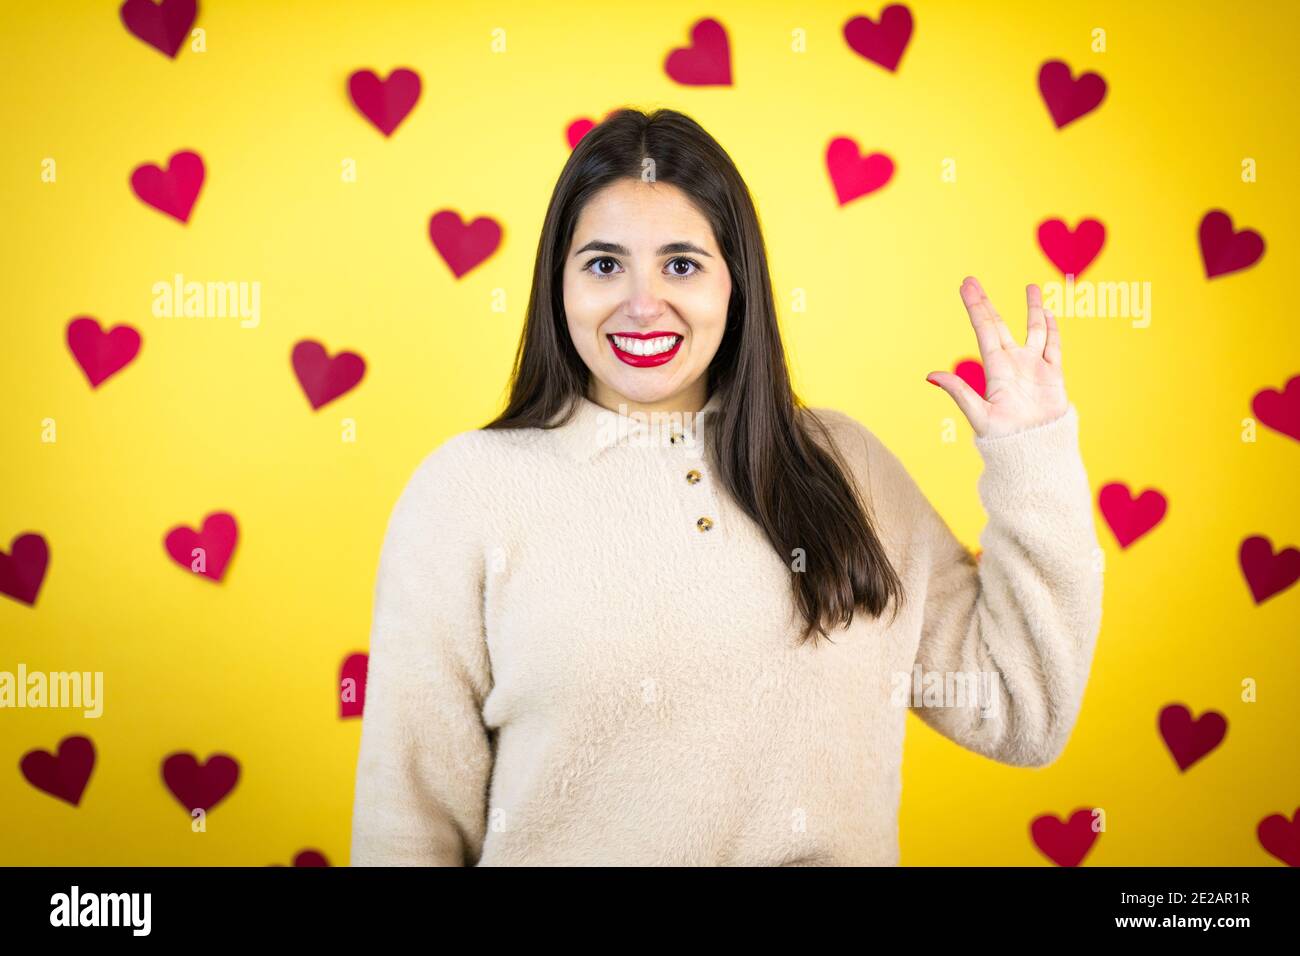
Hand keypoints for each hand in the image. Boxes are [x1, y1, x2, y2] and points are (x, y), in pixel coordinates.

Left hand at [926, 276, 1068, 438]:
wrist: (1034, 453)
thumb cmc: (1003, 440)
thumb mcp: (979, 415)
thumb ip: (959, 392)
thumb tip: (931, 375)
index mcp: (995, 370)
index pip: (984, 330)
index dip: (976, 307)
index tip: (966, 286)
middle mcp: (1013, 365)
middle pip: (999, 326)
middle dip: (987, 304)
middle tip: (972, 280)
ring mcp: (1033, 369)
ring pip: (1034, 332)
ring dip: (1033, 310)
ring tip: (1032, 287)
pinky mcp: (1053, 377)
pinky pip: (1053, 348)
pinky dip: (1052, 330)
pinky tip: (1048, 314)